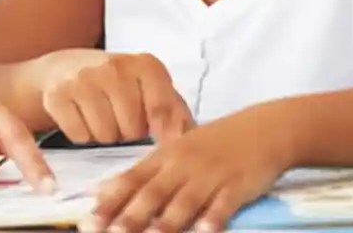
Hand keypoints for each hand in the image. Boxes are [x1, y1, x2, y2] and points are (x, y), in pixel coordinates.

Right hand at [27, 51, 193, 143]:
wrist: (64, 68)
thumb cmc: (118, 84)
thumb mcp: (151, 88)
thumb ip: (175, 112)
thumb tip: (185, 139)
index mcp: (145, 64)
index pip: (162, 109)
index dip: (162, 131)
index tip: (158, 136)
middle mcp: (114, 66)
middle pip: (132, 129)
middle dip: (128, 132)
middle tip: (120, 117)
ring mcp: (84, 79)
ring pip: (105, 135)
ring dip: (105, 135)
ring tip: (102, 116)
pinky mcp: (58, 94)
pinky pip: (80, 136)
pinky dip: (81, 135)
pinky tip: (81, 116)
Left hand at [91, 102, 297, 232]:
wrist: (262, 130)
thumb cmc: (213, 144)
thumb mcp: (176, 152)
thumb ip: (144, 173)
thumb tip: (104, 190)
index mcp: (164, 157)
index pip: (131, 179)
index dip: (111, 201)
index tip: (91, 220)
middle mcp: (182, 166)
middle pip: (152, 194)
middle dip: (131, 216)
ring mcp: (209, 175)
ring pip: (184, 202)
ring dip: (167, 222)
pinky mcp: (236, 185)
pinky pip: (222, 204)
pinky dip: (212, 218)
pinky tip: (204, 231)